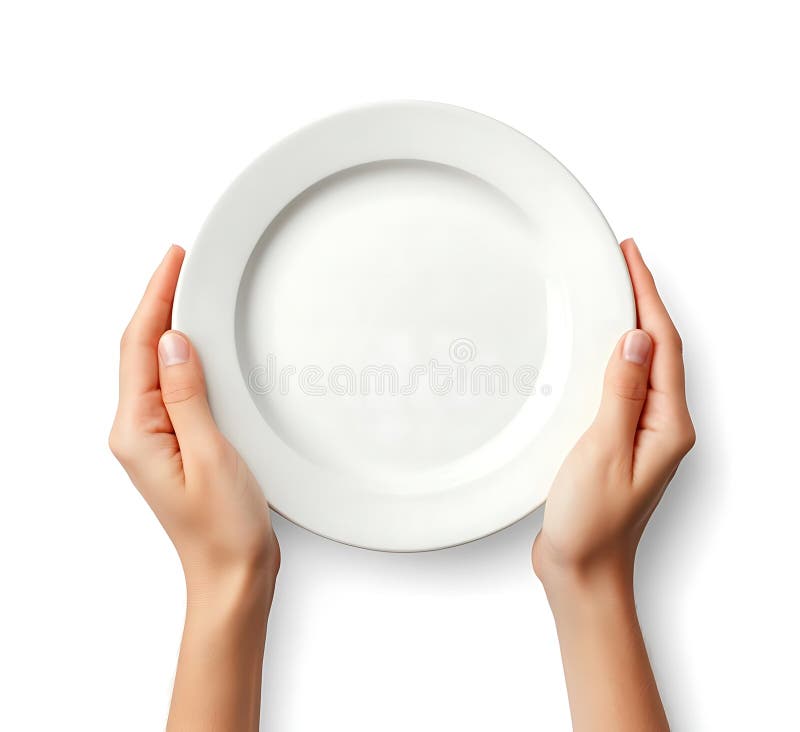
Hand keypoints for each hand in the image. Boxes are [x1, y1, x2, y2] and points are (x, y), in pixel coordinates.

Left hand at [109, 245, 279, 599]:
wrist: (233, 573)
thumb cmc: (223, 527)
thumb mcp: (210, 453)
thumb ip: (187, 395)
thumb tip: (173, 342)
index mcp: (137, 431)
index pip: (139, 348)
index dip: (155, 298)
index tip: (173, 261)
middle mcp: (139, 431)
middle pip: (141, 352)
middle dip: (159, 303)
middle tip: (183, 264)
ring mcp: (158, 437)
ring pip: (157, 367)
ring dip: (171, 326)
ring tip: (189, 291)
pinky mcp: (179, 442)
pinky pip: (175, 387)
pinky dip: (186, 357)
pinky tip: (202, 345)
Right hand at [533, 238, 694, 588]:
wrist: (581, 571)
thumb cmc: (593, 524)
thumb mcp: (604, 451)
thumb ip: (622, 393)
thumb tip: (638, 339)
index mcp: (667, 425)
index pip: (664, 345)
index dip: (648, 296)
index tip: (631, 257)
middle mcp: (661, 425)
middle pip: (659, 349)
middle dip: (642, 301)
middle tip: (621, 263)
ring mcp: (640, 433)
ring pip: (641, 366)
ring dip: (627, 325)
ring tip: (609, 293)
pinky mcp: (617, 441)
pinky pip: (620, 386)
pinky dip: (610, 357)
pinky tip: (593, 350)